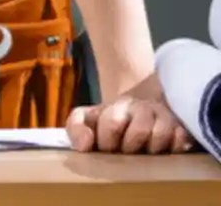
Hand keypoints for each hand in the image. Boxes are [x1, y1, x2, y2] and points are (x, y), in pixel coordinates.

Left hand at [66, 75, 193, 153]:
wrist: (140, 108)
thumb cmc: (111, 121)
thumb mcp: (88, 120)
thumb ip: (76, 127)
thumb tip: (85, 144)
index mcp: (115, 107)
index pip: (111, 124)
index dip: (106, 142)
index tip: (105, 148)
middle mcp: (141, 107)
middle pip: (139, 132)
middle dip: (130, 147)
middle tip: (126, 151)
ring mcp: (163, 114)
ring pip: (160, 136)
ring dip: (151, 150)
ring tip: (145, 151)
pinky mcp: (182, 124)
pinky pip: (181, 139)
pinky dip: (173, 148)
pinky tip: (164, 150)